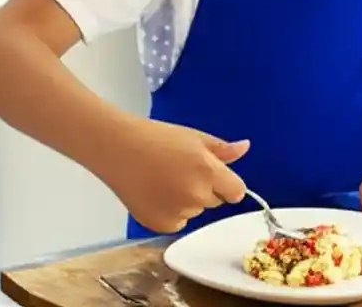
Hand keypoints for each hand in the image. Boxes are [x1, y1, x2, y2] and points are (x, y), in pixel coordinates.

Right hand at [101, 118, 248, 233]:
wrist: (117, 148)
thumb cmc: (154, 137)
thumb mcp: (193, 137)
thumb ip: (222, 150)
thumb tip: (245, 148)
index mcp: (208, 172)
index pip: (237, 191)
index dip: (227, 184)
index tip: (215, 177)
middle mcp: (196, 196)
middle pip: (216, 201)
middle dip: (205, 189)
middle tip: (180, 171)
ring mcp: (178, 213)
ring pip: (195, 211)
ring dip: (187, 201)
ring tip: (163, 180)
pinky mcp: (161, 224)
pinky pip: (178, 222)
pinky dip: (171, 213)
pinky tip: (155, 193)